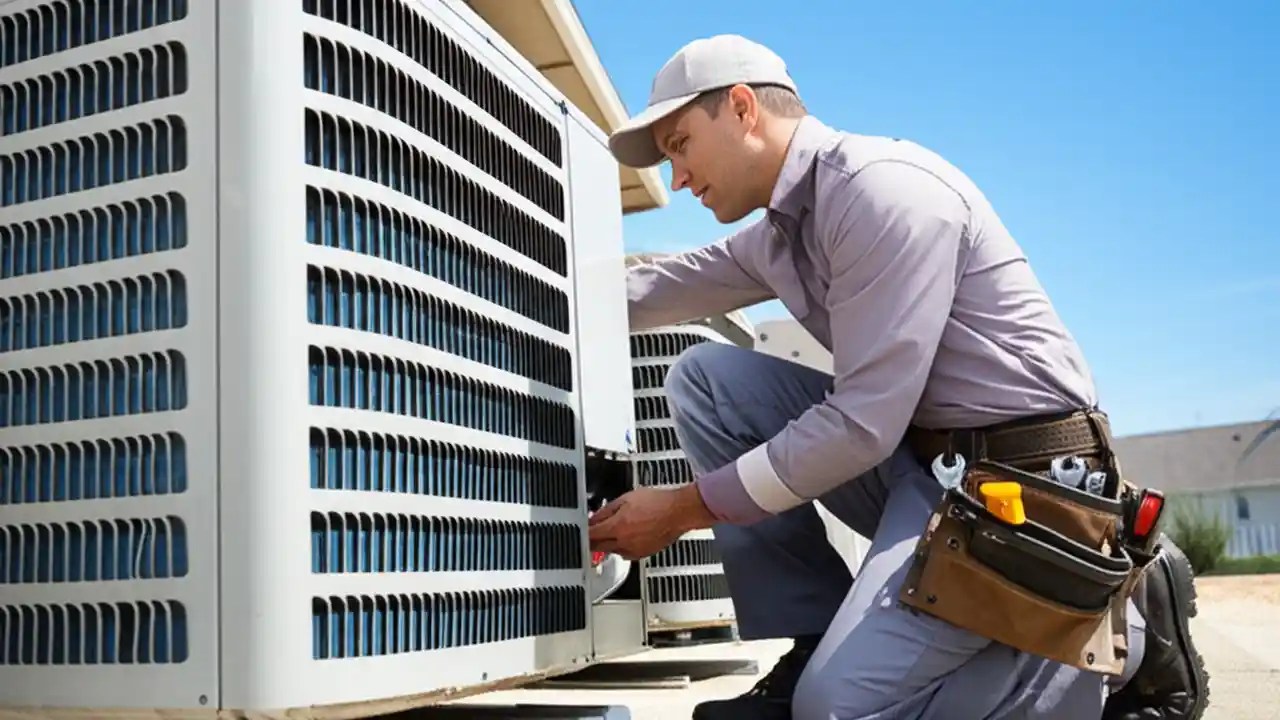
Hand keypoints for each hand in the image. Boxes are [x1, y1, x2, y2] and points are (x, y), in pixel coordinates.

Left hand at [588, 485, 714, 559]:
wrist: (678, 512)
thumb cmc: (657, 502)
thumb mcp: (626, 498)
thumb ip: (606, 510)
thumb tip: (593, 517)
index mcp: (617, 527)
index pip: (591, 535)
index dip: (583, 532)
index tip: (580, 530)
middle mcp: (624, 542)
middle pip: (598, 546)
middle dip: (593, 539)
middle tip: (593, 531)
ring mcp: (634, 550)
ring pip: (612, 551)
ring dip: (608, 543)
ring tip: (615, 529)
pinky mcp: (643, 554)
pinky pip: (626, 553)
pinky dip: (622, 546)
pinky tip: (629, 535)